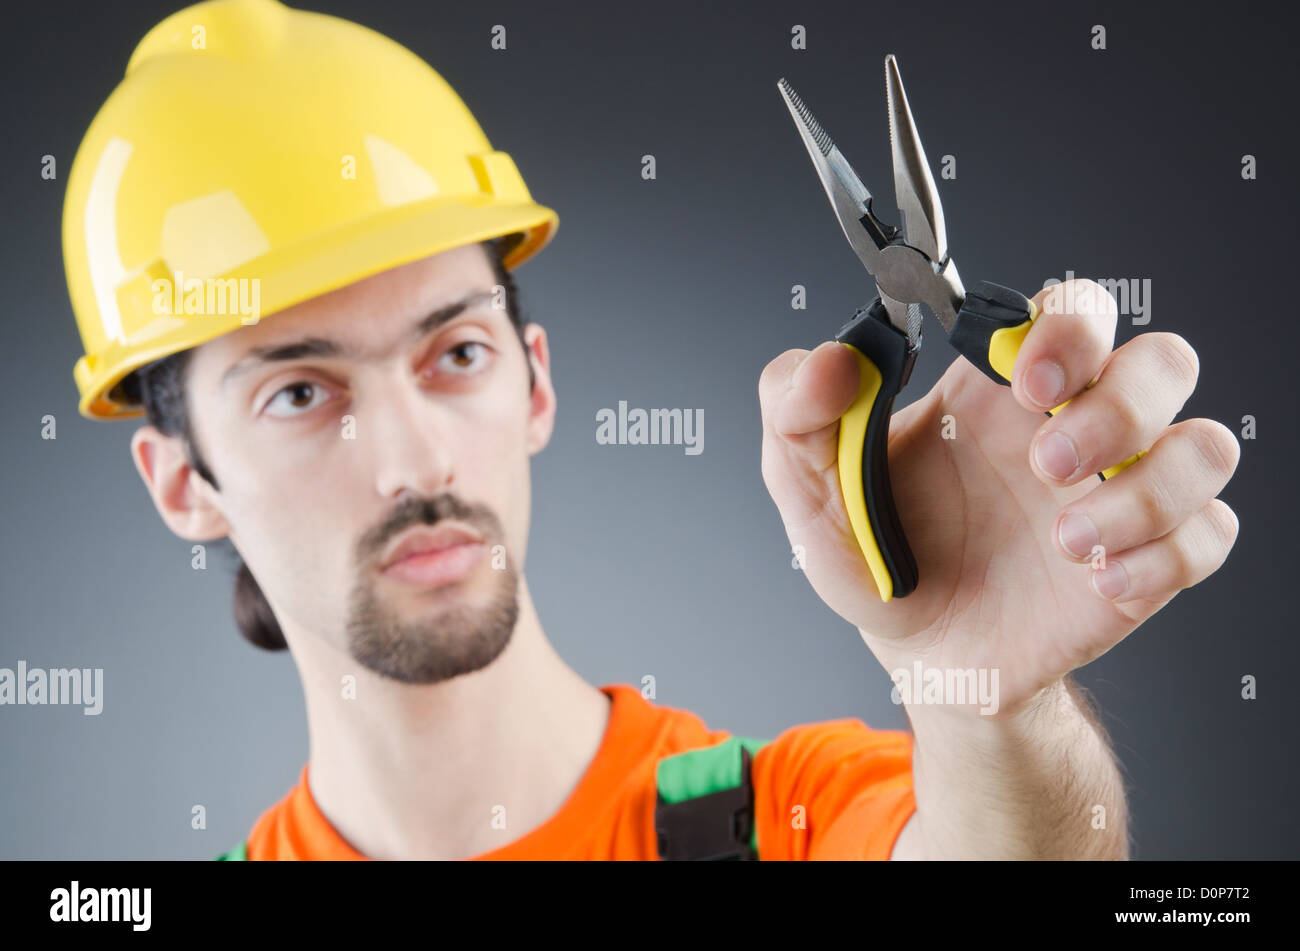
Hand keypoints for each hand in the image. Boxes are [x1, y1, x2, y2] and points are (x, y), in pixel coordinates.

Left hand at [758, 279, 1239, 716]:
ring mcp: (1119, 494)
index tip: (1026, 376)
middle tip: (1046, 461)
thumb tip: (828, 361)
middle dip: (1122, 403)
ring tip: (1063, 540)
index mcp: (1000, 390)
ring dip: (1146, 490)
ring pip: (1206, 447)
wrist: (918, 655)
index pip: (1075, 309)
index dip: (1072, 324)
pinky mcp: (1149, 563)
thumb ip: (794, 410)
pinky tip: (1095, 580)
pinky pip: (1210, 536)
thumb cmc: (875, 556)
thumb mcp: (810, 484)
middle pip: (1166, 361)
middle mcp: (1073, 427)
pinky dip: (1163, 556)